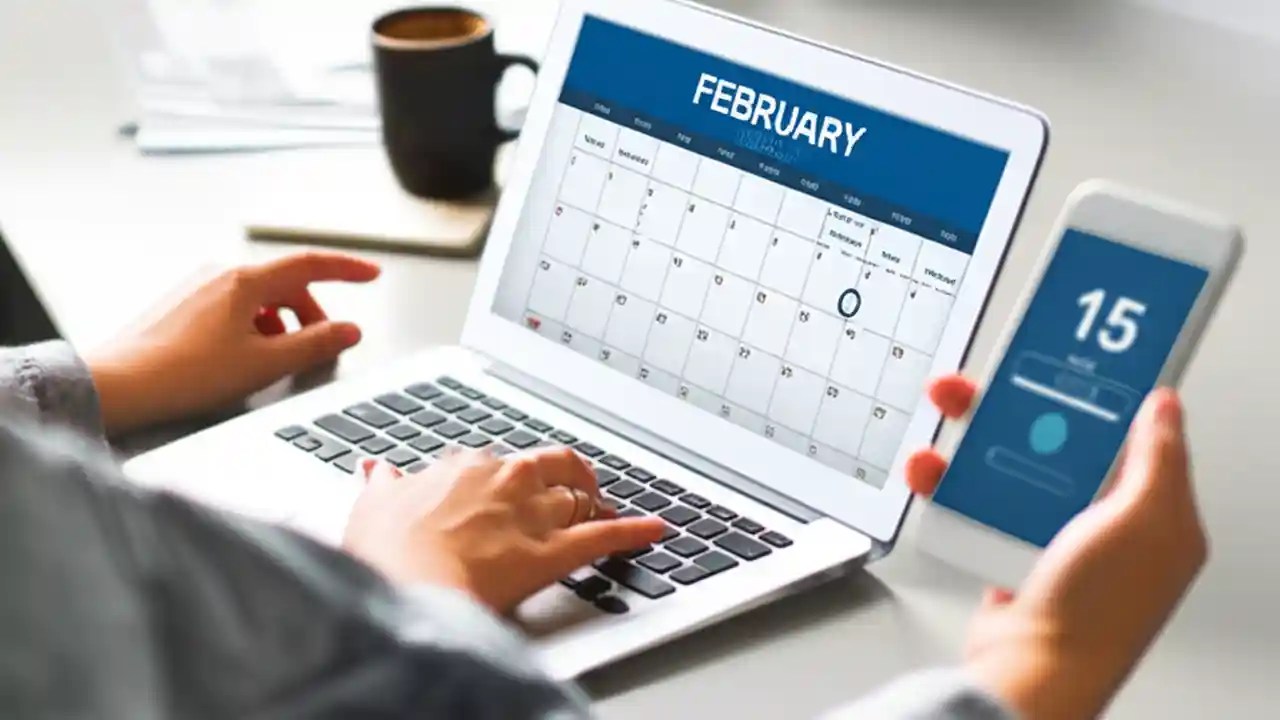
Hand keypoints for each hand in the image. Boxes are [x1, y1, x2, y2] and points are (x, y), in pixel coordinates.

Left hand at [87, 252, 379, 434]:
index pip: (309, 264)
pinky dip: (254, 328)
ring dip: (281, 324)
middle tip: (323, 345)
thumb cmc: (185, 374)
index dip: (346, 269)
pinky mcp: (181, 308)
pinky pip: (233, 309)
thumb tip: (349, 331)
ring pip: (258, 299)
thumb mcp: (265, 363)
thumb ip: (315, 345)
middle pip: (285, 285)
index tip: (371, 274)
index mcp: (243, 281)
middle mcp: (219, 275)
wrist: (119, 386)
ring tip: (278, 360)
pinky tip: (244, 359)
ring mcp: (197, 289)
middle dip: (311, 313)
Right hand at [343, 448, 666, 613]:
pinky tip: (656, 529)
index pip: (499, 463)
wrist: (408, 584)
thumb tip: (376, 472)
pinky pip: (606, 535)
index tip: (509, 490)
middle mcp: (507, 480)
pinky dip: (635, 531)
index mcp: (465, 468)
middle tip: (574, 488)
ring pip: (578, 498)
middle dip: (567, 475)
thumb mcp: (372, 508)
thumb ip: (381, 486)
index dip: (509, 479)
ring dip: (593, 505)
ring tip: (605, 511)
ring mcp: (535, 513)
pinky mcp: (558, 550)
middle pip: (550, 467)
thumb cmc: (388, 551)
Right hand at [907, 376, 1206, 719]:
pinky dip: (948, 484)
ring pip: (1007, 463)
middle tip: (985, 380)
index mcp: (1153, 511)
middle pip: (1056, 438)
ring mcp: (1051, 535)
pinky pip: (974, 501)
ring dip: (970, 438)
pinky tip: (932, 470)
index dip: (1100, 389)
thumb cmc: (1094, 612)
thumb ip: (1157, 458)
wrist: (1029, 673)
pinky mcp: (1006, 549)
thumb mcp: (1144, 522)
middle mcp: (1103, 520)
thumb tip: (1165, 403)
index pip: (1130, 431)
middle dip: (1015, 403)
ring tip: (946, 416)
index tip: (1072, 351)